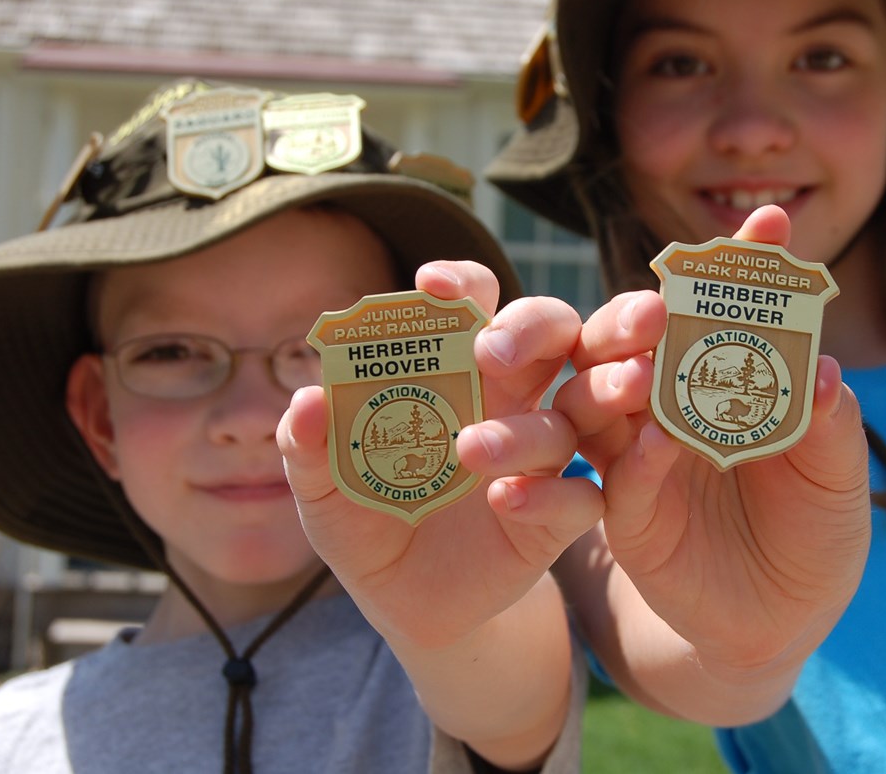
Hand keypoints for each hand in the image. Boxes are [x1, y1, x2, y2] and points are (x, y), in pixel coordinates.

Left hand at [278, 260, 602, 647]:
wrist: (399, 601)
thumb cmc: (364, 522)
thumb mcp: (322, 489)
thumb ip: (307, 444)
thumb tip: (308, 399)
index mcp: (454, 371)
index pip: (475, 303)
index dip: (463, 283)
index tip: (433, 285)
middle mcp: (507, 399)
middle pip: (551, 333)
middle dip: (531, 326)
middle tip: (490, 351)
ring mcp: (538, 456)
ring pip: (564, 418)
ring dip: (524, 429)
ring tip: (469, 451)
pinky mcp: (555, 516)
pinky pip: (577, 496)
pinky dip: (548, 496)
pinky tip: (502, 503)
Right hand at [552, 206, 870, 713]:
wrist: (782, 619)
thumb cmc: (815, 530)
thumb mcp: (839, 475)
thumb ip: (830, 423)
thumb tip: (823, 366)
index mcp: (717, 376)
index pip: (723, 308)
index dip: (747, 265)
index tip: (775, 222)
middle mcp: (665, 403)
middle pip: (628, 342)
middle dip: (639, 314)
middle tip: (666, 301)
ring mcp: (638, 456)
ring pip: (599, 400)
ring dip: (614, 378)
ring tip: (644, 361)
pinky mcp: (627, 515)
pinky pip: (621, 480)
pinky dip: (639, 460)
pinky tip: (662, 442)